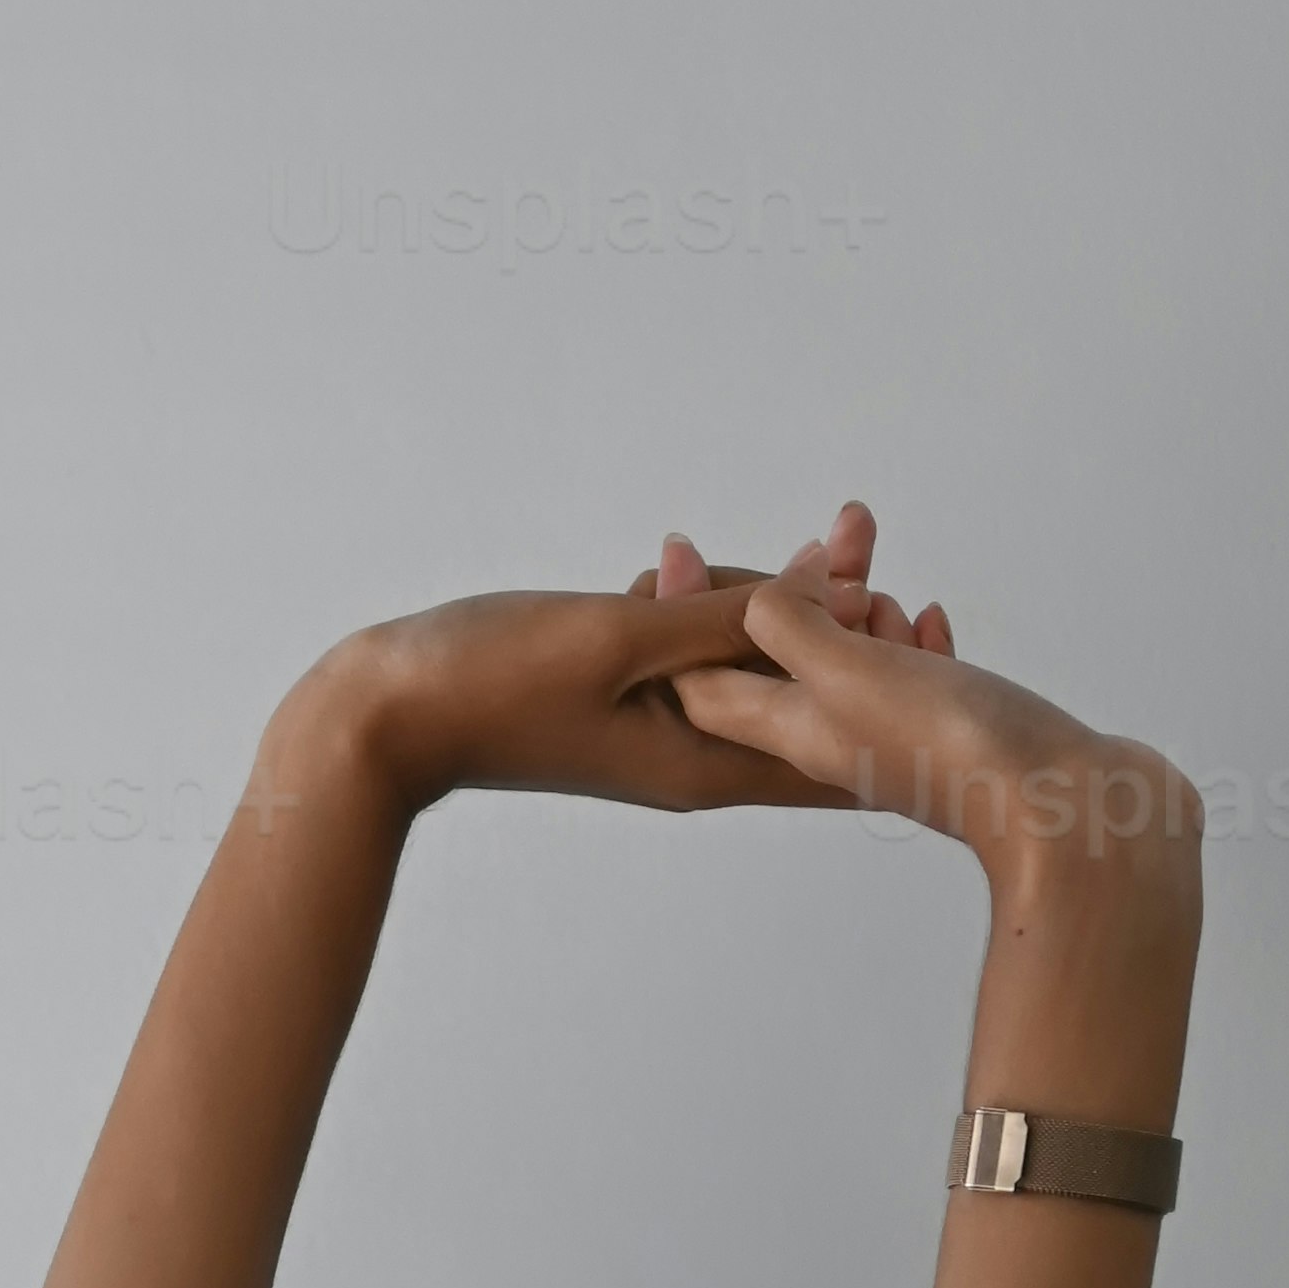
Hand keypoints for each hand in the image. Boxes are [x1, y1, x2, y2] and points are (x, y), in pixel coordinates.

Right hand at [304, 508, 927, 828]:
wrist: (379, 720)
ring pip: (742, 661)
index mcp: (709, 764)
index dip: (893, 676)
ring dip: (745, 596)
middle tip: (854, 523)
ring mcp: (655, 733)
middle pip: (802, 690)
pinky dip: (686, 605)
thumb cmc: (490, 683)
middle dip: (832, 606)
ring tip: (707, 547)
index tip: (909, 593)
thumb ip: (728, 614)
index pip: (842, 744)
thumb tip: (830, 589)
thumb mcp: (623, 636)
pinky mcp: (616, 705)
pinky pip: (684, 653)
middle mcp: (695, 760)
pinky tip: (656, 568)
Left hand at [652, 541, 1204, 909]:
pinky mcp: (950, 736)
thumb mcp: (846, 671)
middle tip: (840, 534)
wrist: (1066, 807)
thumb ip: (790, 627)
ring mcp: (892, 740)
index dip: (682, 620)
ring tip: (891, 589)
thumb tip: (762, 597)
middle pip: (780, 660)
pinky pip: (913, 679)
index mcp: (788, 732)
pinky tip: (933, 621)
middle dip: (797, 591)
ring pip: (852, 662)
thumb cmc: (953, 746)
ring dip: (866, 611)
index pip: (700, 683)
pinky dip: (916, 643)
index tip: (688, 554)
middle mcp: (831, 741)